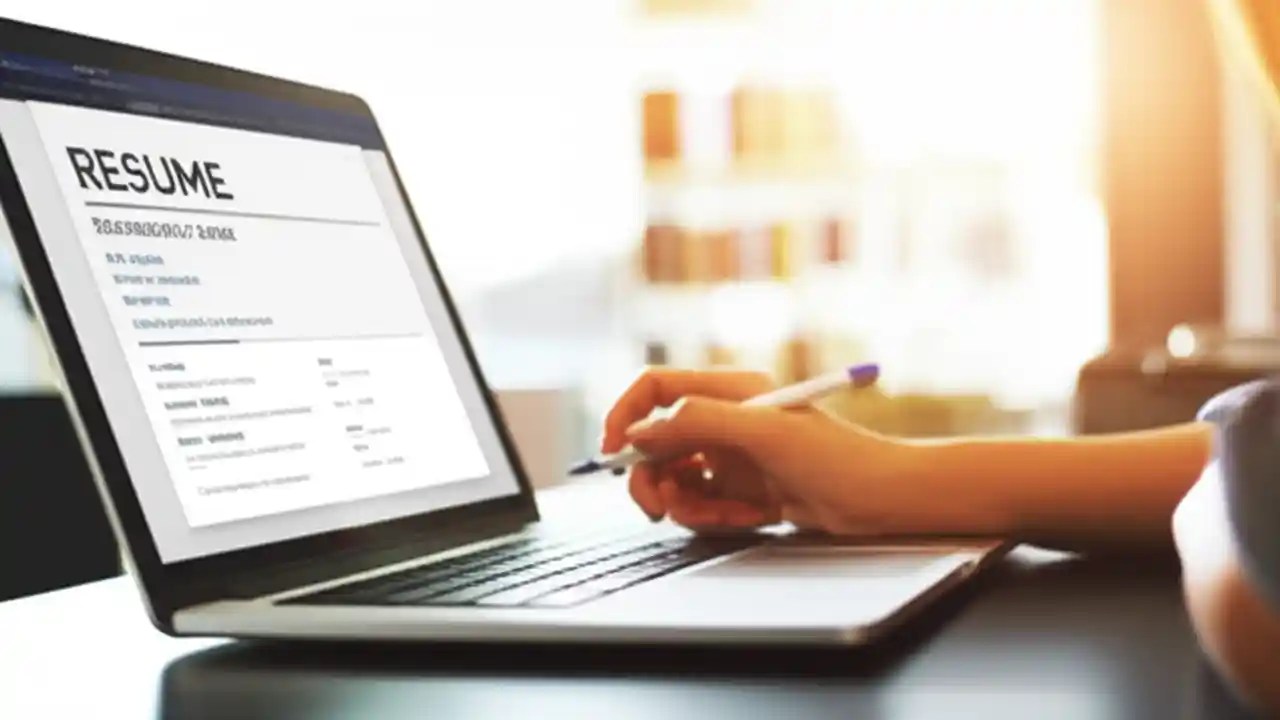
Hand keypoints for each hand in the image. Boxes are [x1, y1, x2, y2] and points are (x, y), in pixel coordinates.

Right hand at [601, 367, 916, 533]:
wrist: (881, 499)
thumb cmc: (837, 456)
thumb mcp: (764, 430)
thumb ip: (698, 422)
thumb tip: (641, 432)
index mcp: (729, 391)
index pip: (656, 389)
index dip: (626, 416)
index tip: (613, 453)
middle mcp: (725, 420)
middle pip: (657, 444)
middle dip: (652, 478)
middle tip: (657, 508)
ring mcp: (732, 457)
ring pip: (677, 481)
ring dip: (688, 504)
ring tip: (723, 516)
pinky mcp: (743, 491)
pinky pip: (703, 505)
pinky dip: (715, 518)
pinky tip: (749, 518)